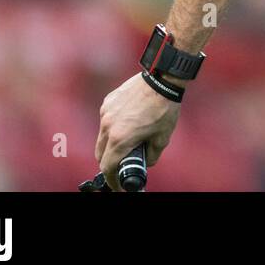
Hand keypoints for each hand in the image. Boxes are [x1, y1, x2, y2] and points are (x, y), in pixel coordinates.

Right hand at [95, 73, 180, 190]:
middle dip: (109, 164)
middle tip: (122, 165)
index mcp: (120, 139)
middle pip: (100, 155)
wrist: (162, 79)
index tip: (118, 185)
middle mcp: (108, 126)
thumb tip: (145, 163)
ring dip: (110, 144)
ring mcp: (106, 113)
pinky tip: (128, 122)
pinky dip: (112, 127)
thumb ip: (151, 156)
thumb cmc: (164, 108)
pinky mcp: (108, 101)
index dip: (112, 180)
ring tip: (127, 141)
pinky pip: (106, 120)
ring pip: (101, 137)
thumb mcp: (162, 138)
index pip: (107, 167)